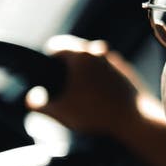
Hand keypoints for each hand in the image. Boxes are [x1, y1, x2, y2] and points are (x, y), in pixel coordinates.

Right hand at [28, 35, 157, 137]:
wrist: (134, 119)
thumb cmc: (95, 113)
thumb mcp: (59, 111)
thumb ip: (39, 103)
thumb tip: (31, 99)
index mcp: (79, 54)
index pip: (55, 46)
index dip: (48, 61)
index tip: (48, 76)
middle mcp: (97, 50)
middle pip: (74, 53)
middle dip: (67, 69)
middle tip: (66, 90)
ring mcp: (114, 60)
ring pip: (91, 62)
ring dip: (85, 74)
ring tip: (84, 96)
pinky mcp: (125, 71)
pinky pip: (106, 72)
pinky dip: (100, 81)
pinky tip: (100, 99)